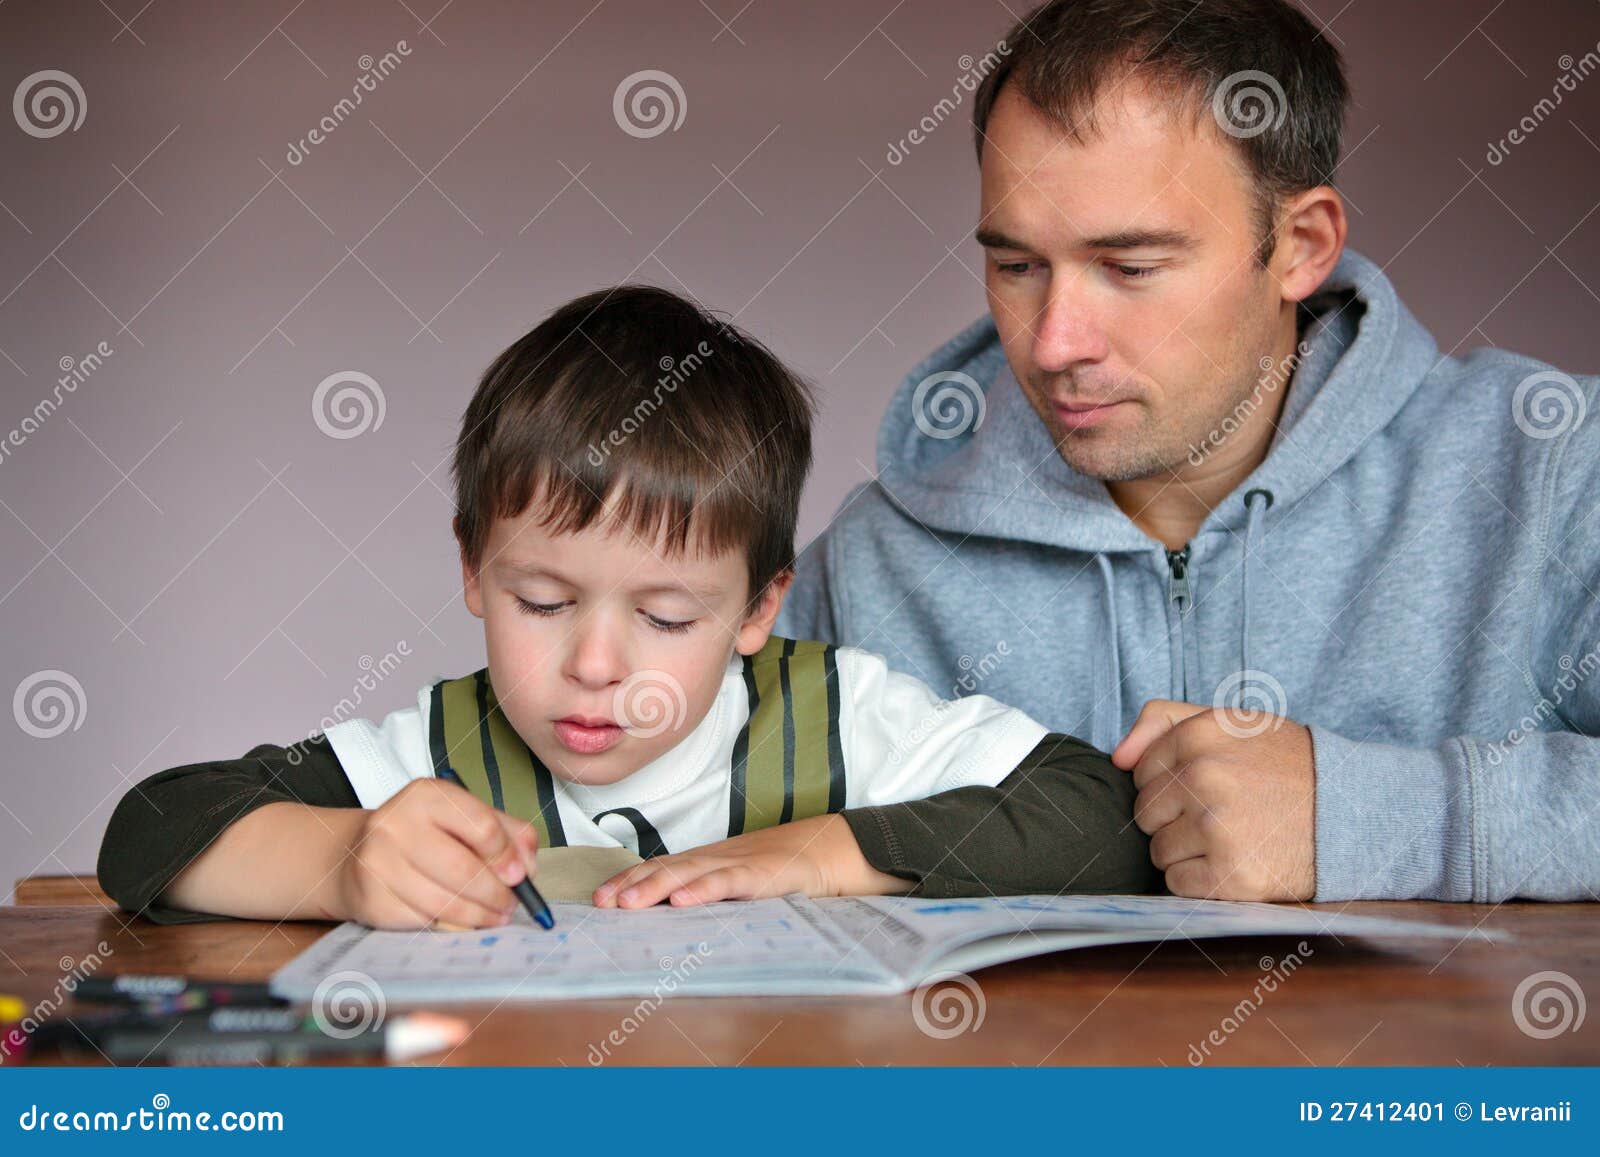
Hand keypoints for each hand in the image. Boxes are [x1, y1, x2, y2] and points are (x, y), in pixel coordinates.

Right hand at [335, 778, 541, 929]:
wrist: (356, 854)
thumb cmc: (425, 835)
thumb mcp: (467, 818)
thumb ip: (508, 834)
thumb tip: (528, 866)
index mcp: (427, 794)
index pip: (481, 825)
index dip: (506, 856)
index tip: (520, 875)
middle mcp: (396, 822)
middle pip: (462, 868)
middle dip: (496, 893)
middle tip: (511, 905)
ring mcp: (378, 862)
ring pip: (443, 901)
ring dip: (478, 916)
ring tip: (494, 917)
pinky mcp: (370, 897)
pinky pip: (423, 921)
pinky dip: (450, 926)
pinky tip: (461, 921)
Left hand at [592, 814, 907, 908]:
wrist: (826, 850)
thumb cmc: (779, 869)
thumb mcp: (736, 881)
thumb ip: (707, 892)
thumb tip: (669, 913)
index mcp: (705, 862)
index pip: (658, 869)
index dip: (628, 881)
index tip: (598, 899)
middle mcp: (714, 859)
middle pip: (664, 869)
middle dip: (631, 886)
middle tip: (601, 903)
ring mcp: (736, 864)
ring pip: (688, 874)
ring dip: (654, 888)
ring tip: (627, 903)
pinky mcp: (760, 875)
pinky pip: (727, 882)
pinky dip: (703, 890)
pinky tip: (682, 900)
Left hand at [1111, 699, 1315, 900]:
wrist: (1353, 811)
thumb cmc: (1285, 766)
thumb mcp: (1232, 721)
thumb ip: (1164, 721)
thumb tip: (1116, 758)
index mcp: (1200, 735)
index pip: (1140, 772)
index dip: (1169, 785)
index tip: (1206, 787)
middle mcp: (1204, 777)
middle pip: (1144, 814)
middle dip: (1173, 819)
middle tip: (1221, 815)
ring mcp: (1216, 828)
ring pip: (1158, 852)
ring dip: (1187, 852)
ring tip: (1231, 838)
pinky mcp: (1230, 875)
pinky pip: (1178, 884)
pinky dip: (1201, 881)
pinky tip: (1235, 862)